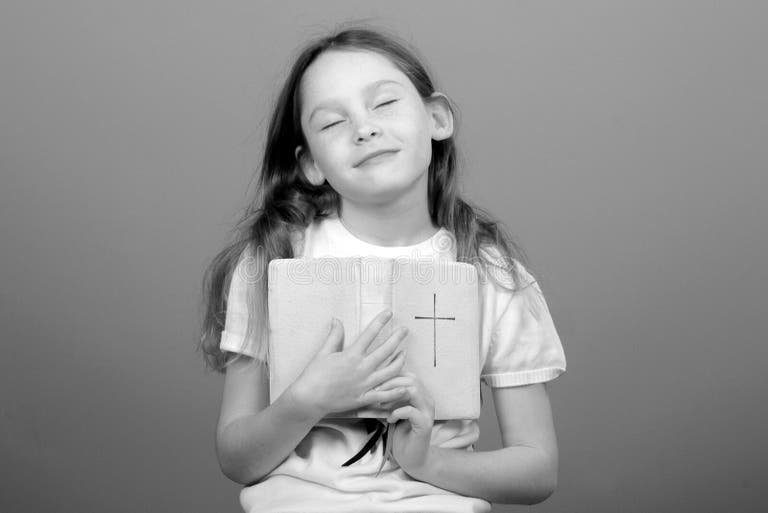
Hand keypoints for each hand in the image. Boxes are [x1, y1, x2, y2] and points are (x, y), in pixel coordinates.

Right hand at [287, 310, 409, 418]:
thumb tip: (337, 320)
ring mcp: (365, 384)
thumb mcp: (324, 352)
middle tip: (405, 330)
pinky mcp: (364, 398)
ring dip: (400, 360)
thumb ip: (334, 336)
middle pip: (386, 350)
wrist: (309, 399)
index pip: (370, 334)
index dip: (381, 321)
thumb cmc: (314, 375)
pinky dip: (396, 391)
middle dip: (397, 338)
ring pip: (390, 371)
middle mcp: (362, 368)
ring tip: (404, 353)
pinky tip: (405, 386)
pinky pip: (385, 395)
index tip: (389, 313)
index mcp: (352, 355)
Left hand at [376, 372, 434, 476]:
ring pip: (413, 391)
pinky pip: (411, 411)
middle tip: (376, 392)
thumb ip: (391, 399)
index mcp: (422, 395)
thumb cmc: (402, 434)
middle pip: (412, 380)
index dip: (393, 376)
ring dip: (394, 396)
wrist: (412, 457)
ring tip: (382, 405)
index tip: (377, 384)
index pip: (410, 375)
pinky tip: (390, 419)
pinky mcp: (425, 424)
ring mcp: (428, 412)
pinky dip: (397, 412)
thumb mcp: (395, 411)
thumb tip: (374, 386)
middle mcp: (428, 400)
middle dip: (391, 383)